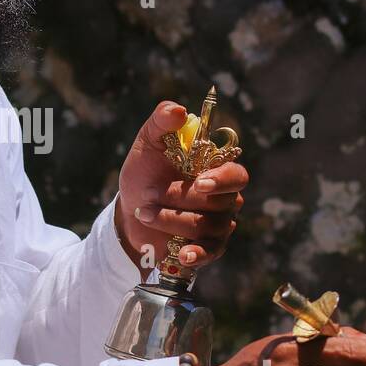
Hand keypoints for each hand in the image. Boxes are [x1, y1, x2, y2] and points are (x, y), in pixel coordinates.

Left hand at [114, 100, 247, 274]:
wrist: (129, 207)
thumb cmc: (145, 171)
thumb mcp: (148, 143)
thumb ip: (161, 122)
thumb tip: (179, 111)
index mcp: (216, 170)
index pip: (236, 175)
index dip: (221, 180)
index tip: (199, 182)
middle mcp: (223, 197)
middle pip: (222, 203)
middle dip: (184, 199)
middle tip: (154, 195)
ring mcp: (217, 223)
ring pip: (209, 226)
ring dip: (173, 220)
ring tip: (145, 212)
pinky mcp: (206, 247)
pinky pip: (211, 253)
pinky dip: (198, 254)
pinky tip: (183, 254)